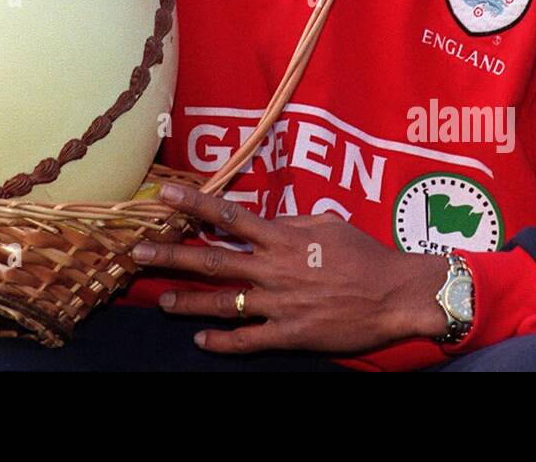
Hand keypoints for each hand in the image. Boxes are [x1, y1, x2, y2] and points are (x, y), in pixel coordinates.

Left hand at [131, 182, 451, 354]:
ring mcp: (280, 304)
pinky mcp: (291, 334)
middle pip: (213, 259)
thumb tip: (262, 217)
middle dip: (173, 254)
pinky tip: (200, 340)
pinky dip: (222, 341)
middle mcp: (274, 270)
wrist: (396, 295)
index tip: (165, 195)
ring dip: (188, 301)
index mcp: (282, 238)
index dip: (195, 204)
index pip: (229, 216)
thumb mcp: (326, 224)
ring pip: (223, 302)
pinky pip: (249, 340)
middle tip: (140, 252)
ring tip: (161, 300)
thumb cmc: (364, 254)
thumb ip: (289, 222)